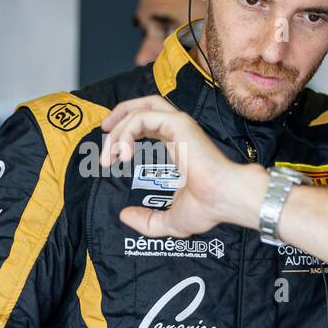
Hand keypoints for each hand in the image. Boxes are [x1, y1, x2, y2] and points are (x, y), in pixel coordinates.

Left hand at [100, 95, 267, 236]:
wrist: (224, 200)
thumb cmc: (207, 207)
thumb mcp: (168, 220)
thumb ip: (146, 220)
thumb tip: (124, 216)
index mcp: (176, 144)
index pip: (147, 124)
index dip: (125, 131)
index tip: (111, 151)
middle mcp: (177, 130)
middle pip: (142, 107)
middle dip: (117, 117)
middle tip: (102, 135)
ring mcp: (178, 124)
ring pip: (139, 110)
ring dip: (118, 128)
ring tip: (109, 155)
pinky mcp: (178, 123)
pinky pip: (142, 117)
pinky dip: (126, 132)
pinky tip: (123, 154)